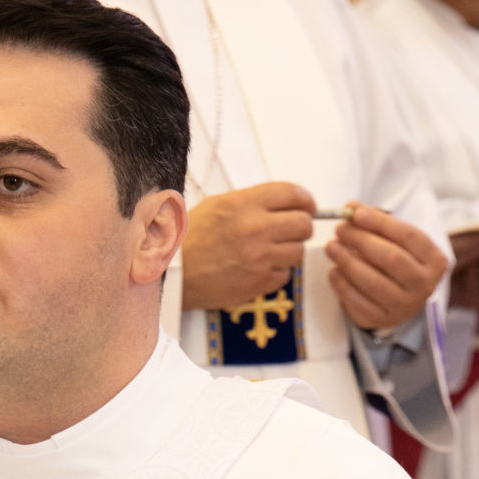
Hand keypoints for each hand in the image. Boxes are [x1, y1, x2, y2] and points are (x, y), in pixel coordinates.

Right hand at [180, 181, 316, 310]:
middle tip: (291, 230)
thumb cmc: (191, 236)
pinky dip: (276, 272)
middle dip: (301, 226)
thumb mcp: (217, 205)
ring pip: (298, 252)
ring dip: (289, 251)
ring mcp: (259, 259)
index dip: (306, 200)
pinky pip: (285, 275)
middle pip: (304, 224)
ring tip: (271, 251)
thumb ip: (252, 201)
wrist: (171, 272)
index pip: (293, 194)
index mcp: (244, 204)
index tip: (307, 206)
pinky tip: (259, 269)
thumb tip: (285, 203)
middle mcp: (255, 229)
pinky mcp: (258, 283)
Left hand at [326, 204, 449, 330]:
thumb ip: (376, 222)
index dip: (380, 223)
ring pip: (373, 282)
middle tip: (340, 230)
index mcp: (435, 260)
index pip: (408, 236)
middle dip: (361, 240)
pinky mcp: (382, 319)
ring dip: (347, 261)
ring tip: (331, 247)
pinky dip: (342, 284)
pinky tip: (334, 271)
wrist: (397, 299)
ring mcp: (404, 306)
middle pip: (391, 258)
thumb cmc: (396, 261)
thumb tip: (351, 208)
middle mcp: (424, 285)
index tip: (356, 213)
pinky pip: (358, 301)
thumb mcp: (395, 240)